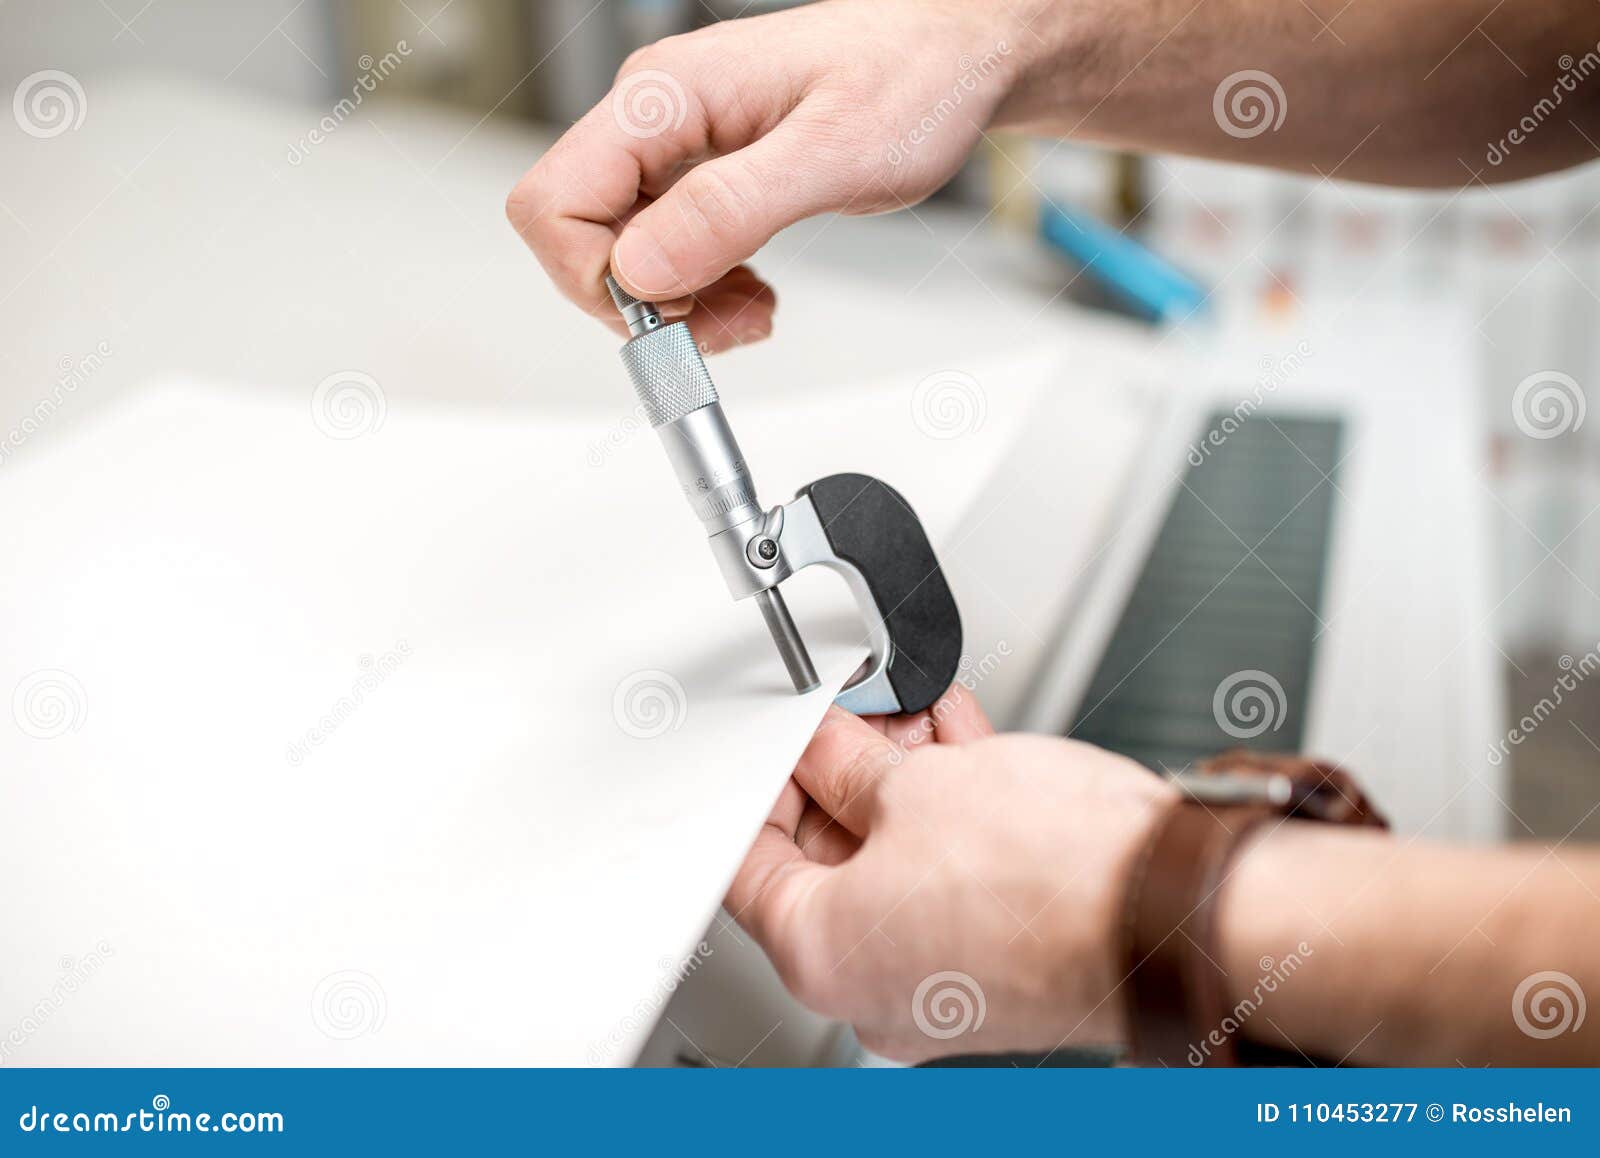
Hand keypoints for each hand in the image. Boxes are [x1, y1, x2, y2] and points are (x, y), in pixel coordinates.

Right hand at [505, 0, 1026, 351]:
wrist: (955, 57)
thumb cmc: (913, 78)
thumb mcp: (834, 154)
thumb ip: (731, 210)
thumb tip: (641, 267)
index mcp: (667, 96)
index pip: (556, 200)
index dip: (596, 277)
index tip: (672, 314)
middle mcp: (656, 115)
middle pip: (578, 234)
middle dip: (640, 302)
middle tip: (724, 323)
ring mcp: (674, 144)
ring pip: (620, 250)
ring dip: (674, 305)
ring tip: (750, 309)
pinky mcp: (700, 171)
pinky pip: (663, 247)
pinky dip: (698, 289)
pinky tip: (748, 289)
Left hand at [725, 688, 1173, 1061]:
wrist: (1177, 908)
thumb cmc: (1056, 879)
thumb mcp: (919, 785)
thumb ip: (850, 761)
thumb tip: (828, 745)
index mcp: (823, 957)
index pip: (749, 861)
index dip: (762, 781)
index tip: (780, 740)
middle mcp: (876, 984)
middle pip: (827, 858)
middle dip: (840, 769)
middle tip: (851, 709)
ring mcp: (942, 975)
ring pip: (897, 859)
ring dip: (902, 778)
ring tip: (913, 710)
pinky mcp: (1000, 957)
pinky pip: (952, 874)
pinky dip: (952, 810)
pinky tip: (959, 742)